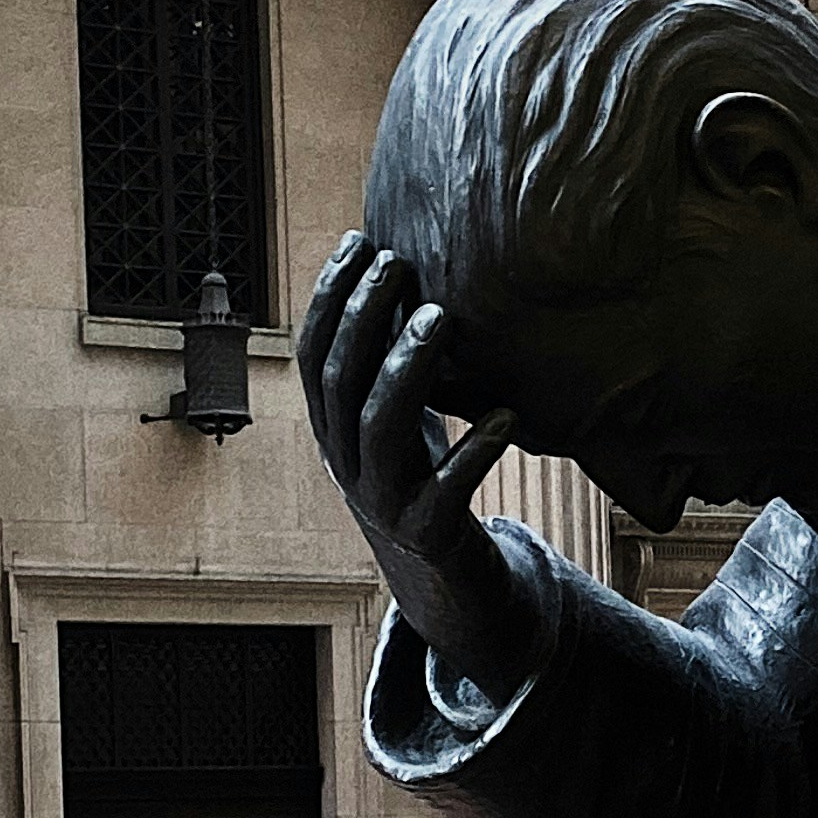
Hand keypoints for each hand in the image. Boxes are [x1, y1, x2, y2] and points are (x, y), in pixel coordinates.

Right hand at [297, 232, 542, 702]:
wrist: (445, 577)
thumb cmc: (426, 474)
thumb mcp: (401, 414)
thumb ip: (394, 356)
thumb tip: (406, 261)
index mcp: (333, 429)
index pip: (313, 354)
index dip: (330, 297)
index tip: (359, 241)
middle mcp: (348, 463)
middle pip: (341, 381)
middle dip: (364, 316)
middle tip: (399, 262)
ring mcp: (385, 500)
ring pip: (379, 428)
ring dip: (408, 368)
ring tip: (440, 318)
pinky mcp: (430, 533)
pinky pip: (446, 490)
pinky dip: (474, 451)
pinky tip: (504, 416)